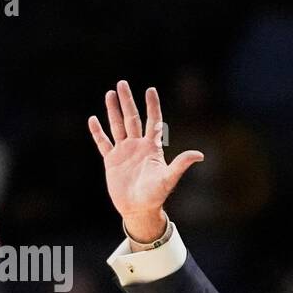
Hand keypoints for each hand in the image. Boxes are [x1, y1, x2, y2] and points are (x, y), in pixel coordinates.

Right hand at [87, 80, 202, 241]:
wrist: (139, 209)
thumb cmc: (156, 196)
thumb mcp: (169, 178)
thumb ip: (181, 164)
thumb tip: (199, 155)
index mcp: (151, 148)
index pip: (152, 121)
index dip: (152, 105)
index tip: (150, 89)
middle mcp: (137, 146)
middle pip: (131, 118)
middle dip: (127, 101)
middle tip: (122, 83)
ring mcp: (124, 152)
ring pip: (117, 126)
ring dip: (113, 110)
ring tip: (110, 93)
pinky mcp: (111, 161)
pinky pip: (103, 143)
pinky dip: (98, 132)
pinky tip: (93, 119)